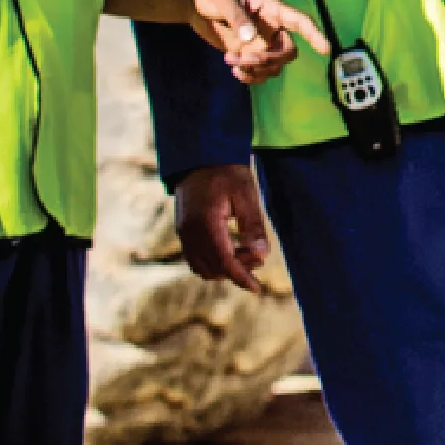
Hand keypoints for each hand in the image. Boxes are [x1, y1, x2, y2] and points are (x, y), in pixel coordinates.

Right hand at [173, 162, 280, 291]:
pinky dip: (214, 262)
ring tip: (247, 253)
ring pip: (202, 268)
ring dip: (225, 268)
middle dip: (238, 270)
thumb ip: (253, 226)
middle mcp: (189, 232)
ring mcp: (183, 233)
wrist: (200, 156)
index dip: (241, 277)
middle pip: (214, 268)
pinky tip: (232, 251)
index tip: (257, 288)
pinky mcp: (183, 232)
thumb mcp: (246, 194)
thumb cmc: (227, 172)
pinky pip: (195, 259)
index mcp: (204, 222)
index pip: (223, 261)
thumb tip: (262, 255)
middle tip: (258, 255)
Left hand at [189, 0, 329, 83]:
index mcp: (271, 9)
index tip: (325, 50)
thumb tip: (250, 40)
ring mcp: (260, 44)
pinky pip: (259, 73)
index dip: (314, 35)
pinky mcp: (248, 54)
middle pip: (287, 52)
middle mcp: (271, 28)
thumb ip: (237, 18)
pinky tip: (234, 71)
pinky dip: (250, 77)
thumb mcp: (223, 0)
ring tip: (230, 61)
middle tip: (244, 59)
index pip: (299, 22)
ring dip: (255, 70)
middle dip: (269, 60)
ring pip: (273, 66)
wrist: (194, 2)